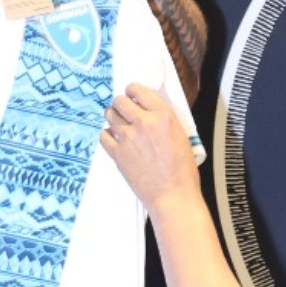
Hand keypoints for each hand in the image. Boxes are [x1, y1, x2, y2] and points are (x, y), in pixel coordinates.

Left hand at [98, 84, 193, 209]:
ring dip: (114, 117)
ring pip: (109, 115)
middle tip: (125, 110)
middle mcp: (143, 123)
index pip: (138, 90)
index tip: (132, 94)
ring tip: (120, 125)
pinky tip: (116, 140)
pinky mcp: (116, 153)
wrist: (173, 196)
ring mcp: (127, 138)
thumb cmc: (182, 172)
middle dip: (121, 104)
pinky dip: (107, 135)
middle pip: (119, 100)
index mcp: (163, 116)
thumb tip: (151, 111)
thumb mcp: (182, 137)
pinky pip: (103, 135)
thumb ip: (165, 121)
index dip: (132, 91)